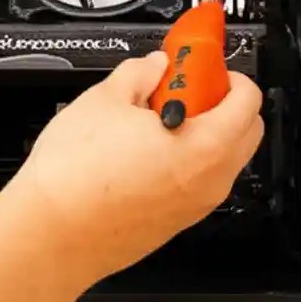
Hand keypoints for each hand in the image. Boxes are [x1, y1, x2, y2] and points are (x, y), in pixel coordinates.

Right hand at [0, 51, 263, 283]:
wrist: (51, 235)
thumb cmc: (76, 178)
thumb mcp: (106, 99)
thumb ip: (140, 74)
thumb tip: (153, 67)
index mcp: (207, 145)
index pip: (249, 99)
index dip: (228, 75)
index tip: (202, 67)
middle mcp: (211, 181)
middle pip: (246, 131)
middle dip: (222, 104)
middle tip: (184, 90)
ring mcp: (195, 206)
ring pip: (222, 160)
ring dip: (204, 134)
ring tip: (155, 121)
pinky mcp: (175, 223)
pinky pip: (197, 184)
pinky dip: (186, 162)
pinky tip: (142, 153)